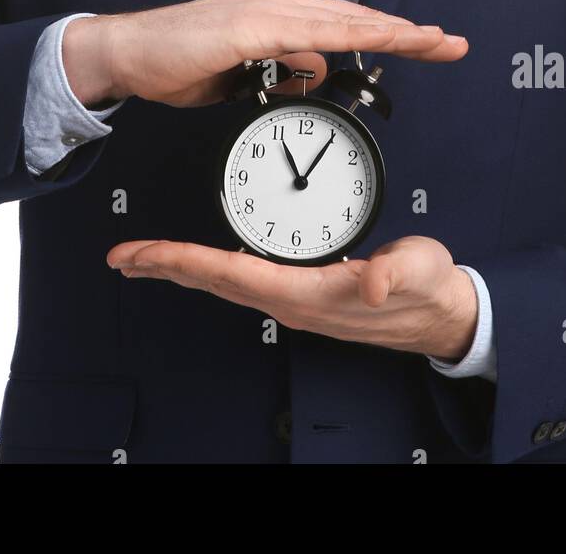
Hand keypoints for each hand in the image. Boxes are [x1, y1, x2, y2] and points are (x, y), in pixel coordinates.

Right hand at [64, 0, 467, 109]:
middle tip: (454, 43)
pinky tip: (383, 39)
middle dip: (409, 32)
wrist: (130, 53)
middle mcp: (280, 5)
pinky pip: (314, 32)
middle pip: (357, 18)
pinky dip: (354, 34)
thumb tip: (315, 76)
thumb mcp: (244, 75)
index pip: (346, 26)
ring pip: (346, 21)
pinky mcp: (252, 24)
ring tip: (435, 42)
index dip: (390, 35)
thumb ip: (282, 72)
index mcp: (280, 16)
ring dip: (394, 31)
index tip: (431, 45)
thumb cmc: (180, 62)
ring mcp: (268, 10)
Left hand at [106, 234, 479, 362]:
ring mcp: (294, 301)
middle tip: (123, 256)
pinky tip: (201, 260)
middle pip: (214, 283)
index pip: (231, 274)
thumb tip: (374, 284)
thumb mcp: (418, 270)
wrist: (442, 313)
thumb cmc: (427, 289)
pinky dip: (210, 268)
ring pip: (222, 284)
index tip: (145, 253)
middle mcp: (292, 302)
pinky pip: (241, 280)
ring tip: (147, 257)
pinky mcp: (301, 293)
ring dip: (182, 269)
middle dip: (165, 268)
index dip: (184, 261)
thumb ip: (396, 273)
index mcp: (308, 293)